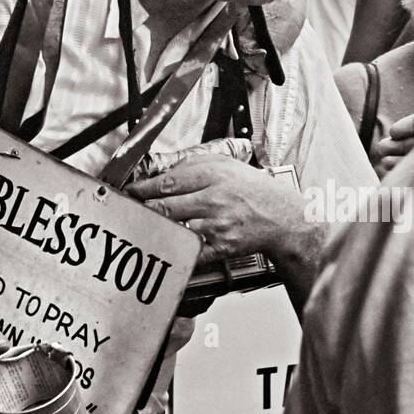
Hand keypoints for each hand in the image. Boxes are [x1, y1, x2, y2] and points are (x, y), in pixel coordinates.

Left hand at [126, 144, 306, 267]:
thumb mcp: (227, 164)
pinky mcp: (222, 246)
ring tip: (145, 225)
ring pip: (175, 228)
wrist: (283, 217)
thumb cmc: (254, 190)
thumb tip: (163, 171)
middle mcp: (214, 199)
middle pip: (166, 206)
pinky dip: (177, 248)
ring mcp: (217, 225)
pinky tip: (168, 243)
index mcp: (214, 176)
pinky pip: (191, 250)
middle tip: (131, 209)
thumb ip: (194, 164)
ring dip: (157, 228)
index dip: (143, 188)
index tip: (130, 191)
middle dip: (144, 208)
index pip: (168, 182)